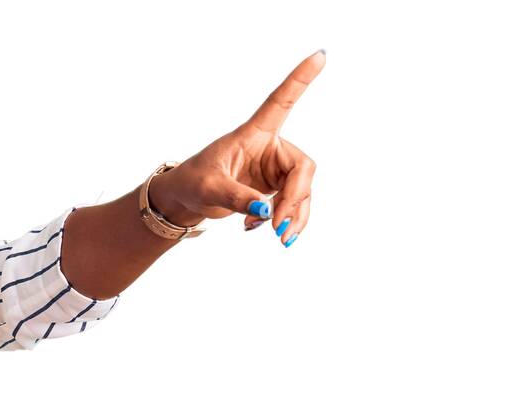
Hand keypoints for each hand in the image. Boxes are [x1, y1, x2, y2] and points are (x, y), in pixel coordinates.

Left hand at [149, 50, 324, 246]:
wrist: (186, 199)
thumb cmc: (193, 182)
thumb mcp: (210, 189)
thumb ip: (238, 198)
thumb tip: (266, 212)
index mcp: (254, 134)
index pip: (281, 101)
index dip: (301, 79)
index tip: (321, 55)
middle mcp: (270, 147)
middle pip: (302, 168)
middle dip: (295, 198)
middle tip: (277, 227)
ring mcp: (275, 169)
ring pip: (302, 191)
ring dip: (294, 215)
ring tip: (276, 235)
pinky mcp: (275, 188)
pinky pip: (293, 205)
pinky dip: (284, 220)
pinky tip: (258, 227)